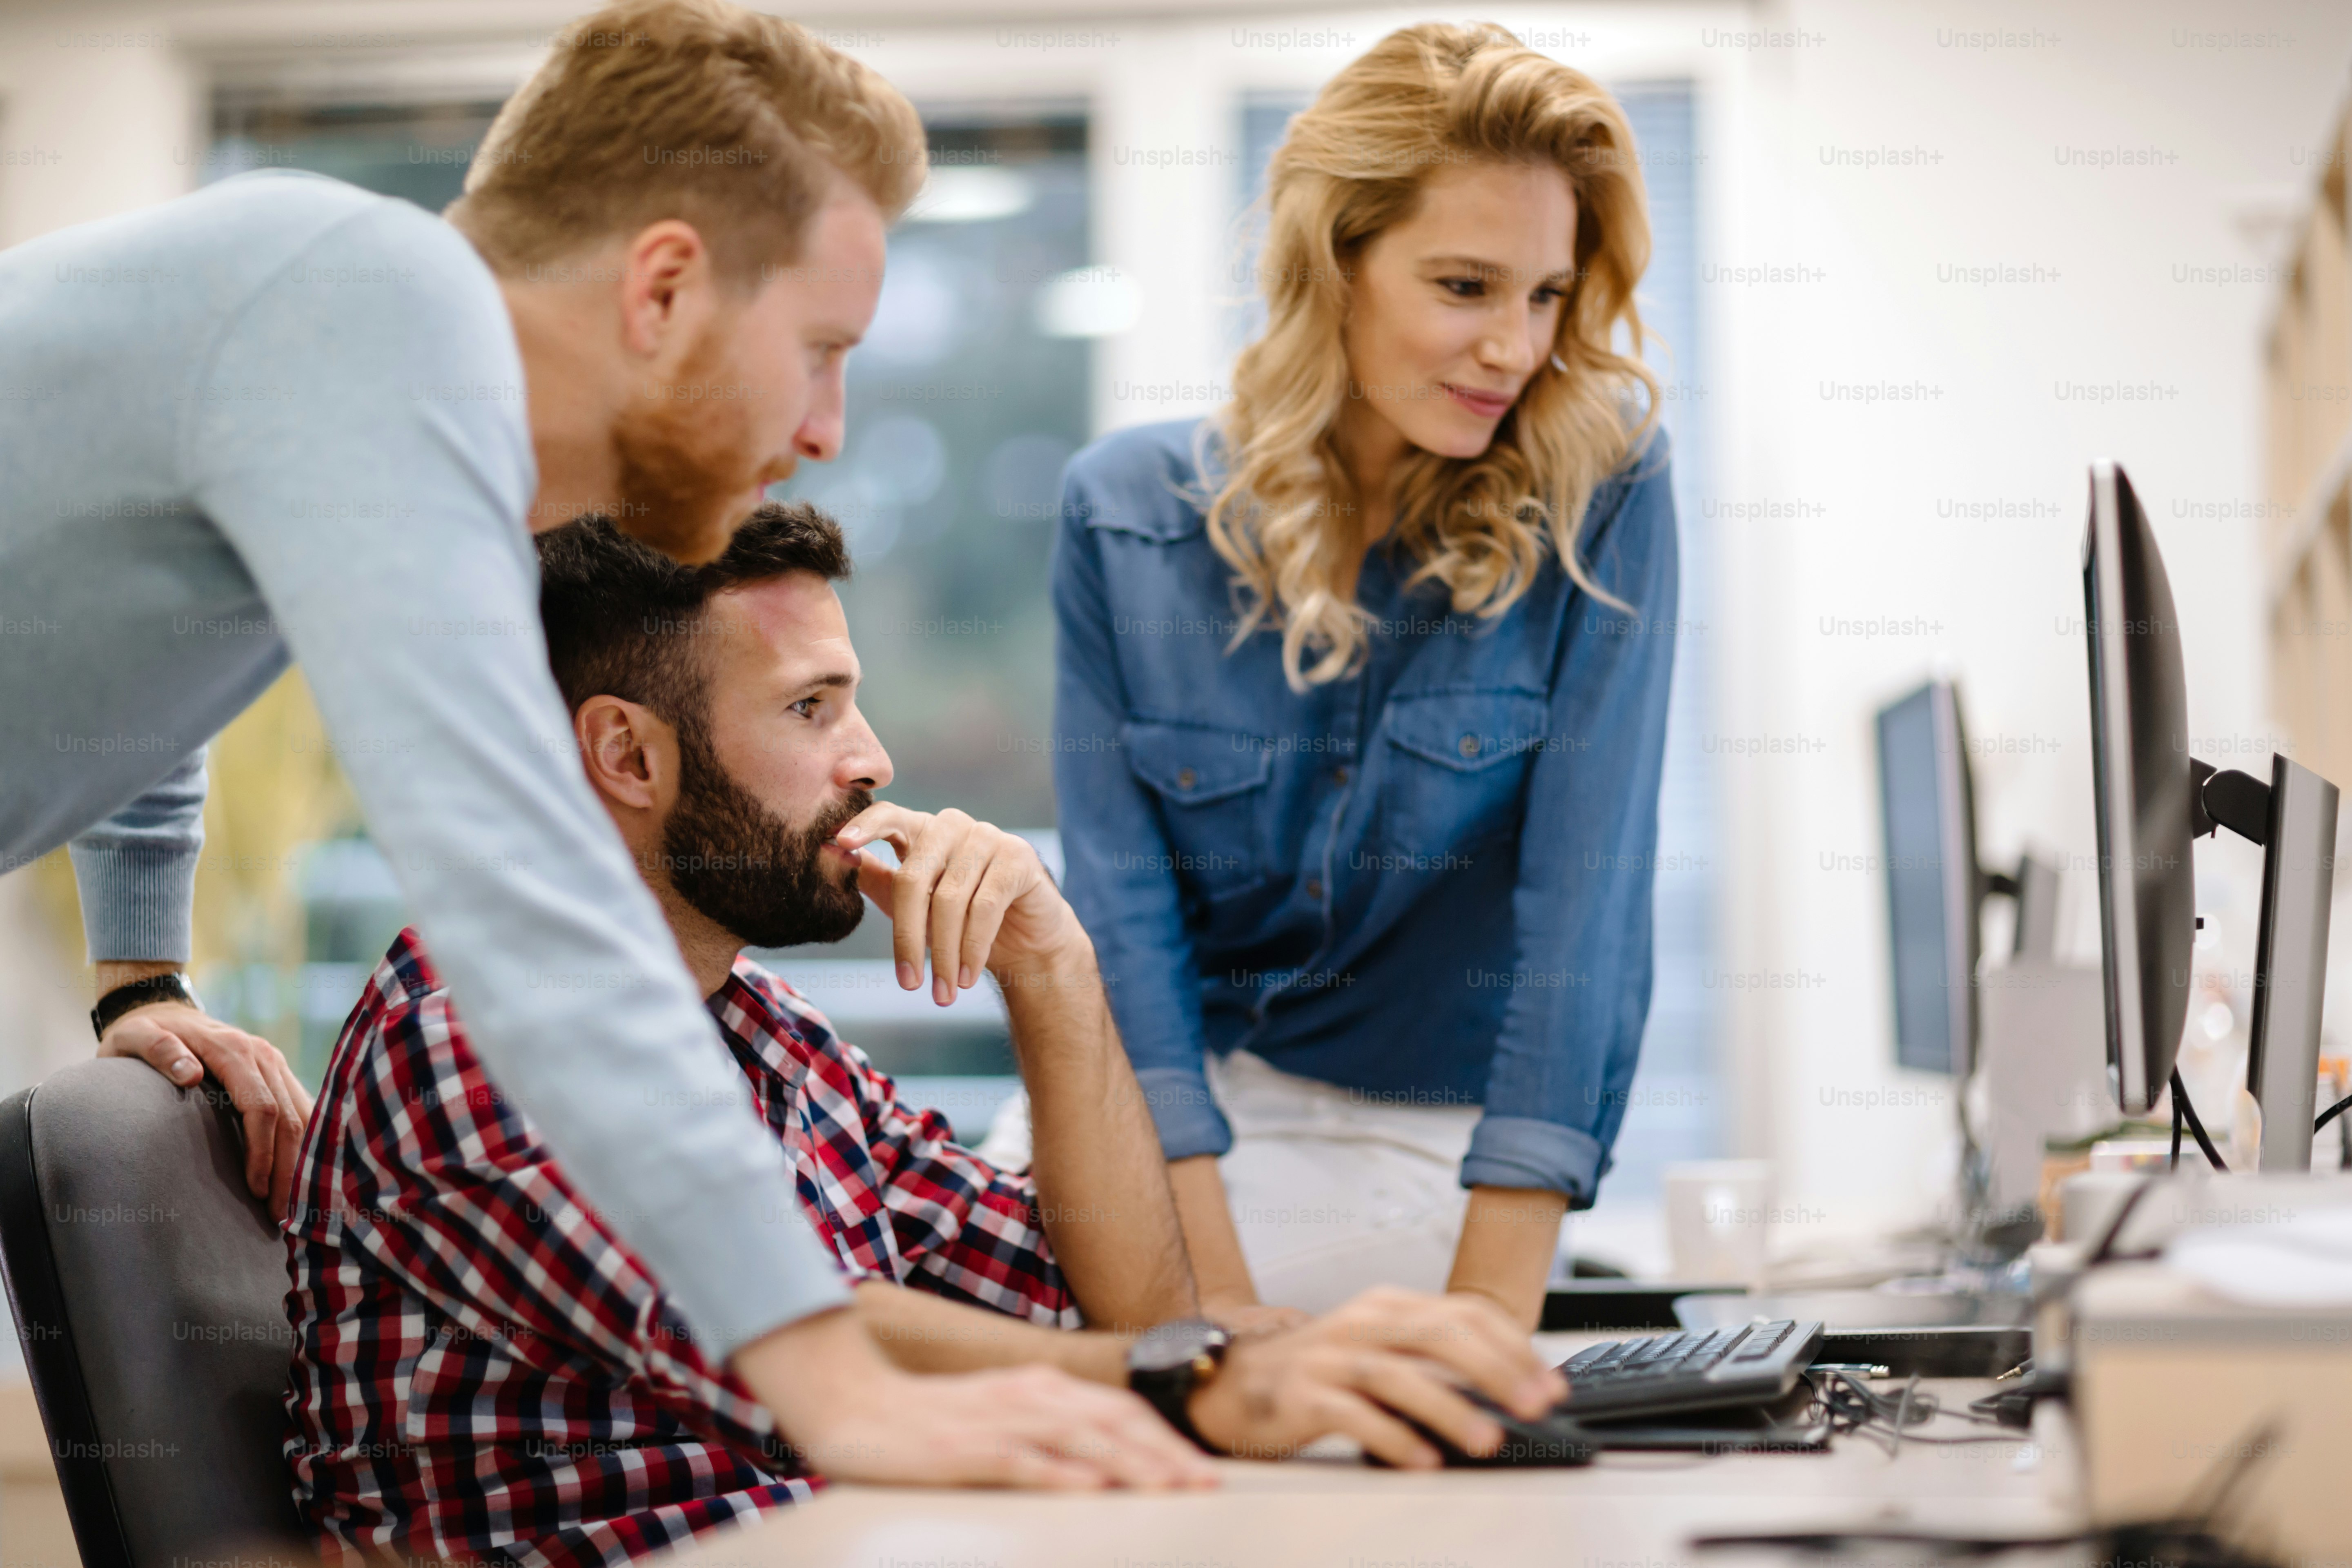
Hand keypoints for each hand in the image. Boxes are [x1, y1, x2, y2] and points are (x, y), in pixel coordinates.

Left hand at [98, 1002, 311, 1219]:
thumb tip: (190, 1075)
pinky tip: (304, 1174)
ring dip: (304, 1161)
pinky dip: (308, 1144)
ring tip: (296, 1204)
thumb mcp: (134, 1038)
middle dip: (289, 1169)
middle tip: (280, 1216)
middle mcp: (264, 1055)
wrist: (161, 1010)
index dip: (262, 1152)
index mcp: (234, 1050)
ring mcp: (275, 1063)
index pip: (262, 1108)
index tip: (254, 1191)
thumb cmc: (142, 1033)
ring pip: (304, 1116)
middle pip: (291, 1118)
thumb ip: (158, 1050)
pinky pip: (304, 1110)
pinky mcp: (279, 1073)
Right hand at [736, 1306, 1216, 1489]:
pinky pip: (1022, 1462)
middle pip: (1113, 1423)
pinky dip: (1061, 1475)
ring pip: (1080, 1441)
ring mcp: (997, 1420)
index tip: (1202, 1469)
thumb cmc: (926, 1419)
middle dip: (1165, 1455)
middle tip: (1206, 1484)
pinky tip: (1091, 1492)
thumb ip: (1047, 1430)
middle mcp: (1027, 1394)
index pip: (1119, 1411)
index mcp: (1038, 1386)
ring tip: (1170, 1488)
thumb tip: (1102, 1462)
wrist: (851, 1402)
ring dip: (1131, 1465)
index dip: (1166, 1439)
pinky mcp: (964, 1449)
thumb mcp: (998, 1415)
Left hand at [837, 803, 1084, 1004]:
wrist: (1024, 940)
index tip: (839, 842)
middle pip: (914, 877)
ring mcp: (987, 837)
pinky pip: (985, 907)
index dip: (864, 826)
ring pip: (950, 899)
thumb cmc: (957, 920)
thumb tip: (834, 858)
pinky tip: (967, 976)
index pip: (888, 816)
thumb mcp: (911, 902)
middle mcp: (952, 826)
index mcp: (921, 830)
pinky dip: (973, 948)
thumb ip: (877, 879)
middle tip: (908, 985)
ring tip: (942, 994)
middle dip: (908, 938)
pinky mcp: (1017, 858)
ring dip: (945, 955)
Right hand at [1184, 1285, 1565, 1468]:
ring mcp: (1329, 1357)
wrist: (1232, 1381)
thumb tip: (1509, 1388)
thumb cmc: (1320, 1370)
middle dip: (1497, 1371)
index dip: (1514, 1347)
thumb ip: (1433, 1358)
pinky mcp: (1301, 1395)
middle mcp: (1361, 1323)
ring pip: (1399, 1375)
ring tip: (1486, 1439)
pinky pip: (1353, 1415)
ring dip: (1449, 1409)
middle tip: (1535, 1405)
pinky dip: (1392, 1438)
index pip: (1465, 1313)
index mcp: (1388, 1305)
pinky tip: (1422, 1461)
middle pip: (1440, 1335)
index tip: (1549, 1383)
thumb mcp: (1379, 1348)